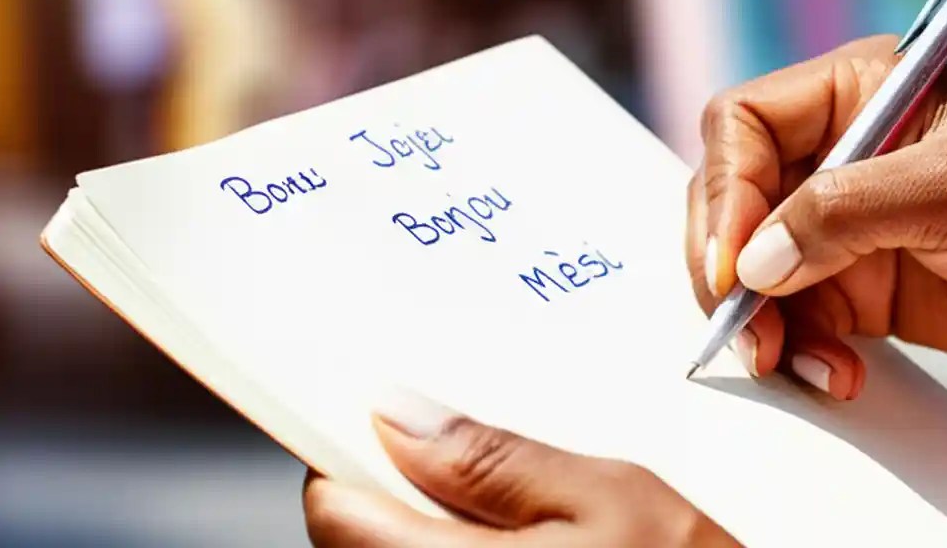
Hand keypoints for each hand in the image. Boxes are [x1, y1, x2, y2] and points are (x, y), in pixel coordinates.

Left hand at [305, 390, 738, 546]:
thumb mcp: (612, 498)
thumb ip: (495, 460)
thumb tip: (400, 412)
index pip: (334, 512)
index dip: (353, 456)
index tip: (383, 421)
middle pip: (360, 542)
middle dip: (401, 488)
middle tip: (475, 453)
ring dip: (440, 521)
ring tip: (521, 500)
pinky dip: (471, 545)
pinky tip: (537, 538)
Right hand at [686, 35, 946, 389]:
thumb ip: (844, 214)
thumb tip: (753, 263)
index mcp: (858, 92)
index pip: (743, 125)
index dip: (725, 192)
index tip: (734, 262)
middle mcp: (839, 154)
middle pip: (734, 200)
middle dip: (727, 266)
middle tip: (745, 324)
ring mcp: (847, 224)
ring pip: (756, 269)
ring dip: (761, 321)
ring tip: (789, 361)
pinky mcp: (861, 286)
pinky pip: (797, 317)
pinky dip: (801, 349)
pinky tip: (837, 374)